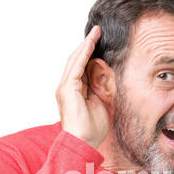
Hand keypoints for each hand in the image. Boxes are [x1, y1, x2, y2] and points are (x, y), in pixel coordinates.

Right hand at [56, 25, 108, 148]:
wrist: (82, 142)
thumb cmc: (92, 129)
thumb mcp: (101, 103)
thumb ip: (102, 89)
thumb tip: (108, 75)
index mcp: (74, 92)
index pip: (81, 67)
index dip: (89, 53)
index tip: (99, 41)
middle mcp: (66, 88)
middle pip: (76, 61)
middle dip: (87, 45)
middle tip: (98, 31)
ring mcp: (65, 88)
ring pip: (75, 61)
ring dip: (86, 45)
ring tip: (96, 33)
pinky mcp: (67, 89)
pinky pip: (76, 66)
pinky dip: (84, 53)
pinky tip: (92, 44)